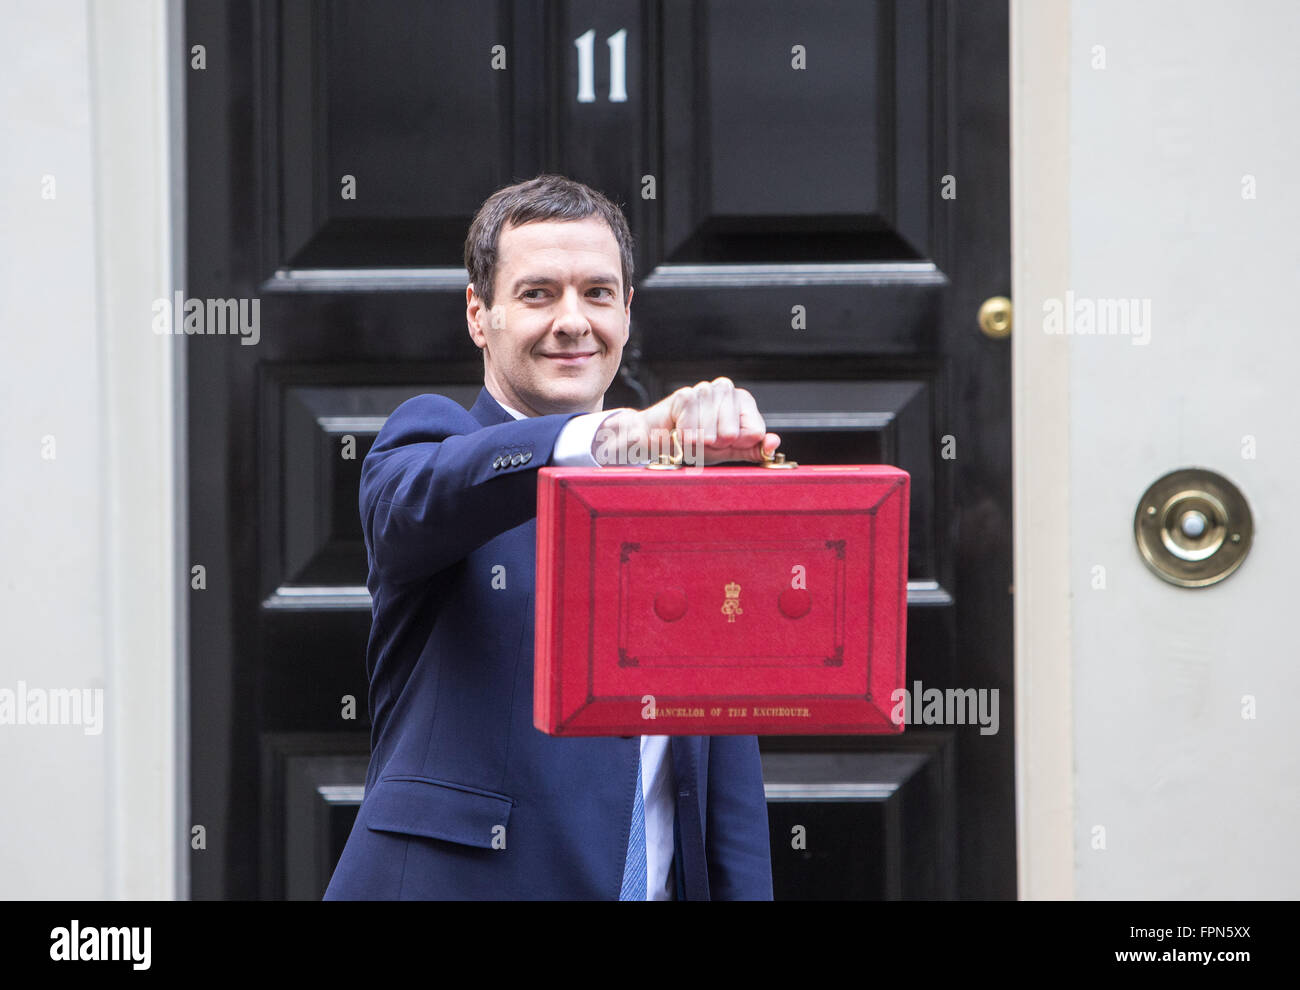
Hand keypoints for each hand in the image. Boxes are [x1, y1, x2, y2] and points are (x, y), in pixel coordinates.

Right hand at [594, 378, 779, 465]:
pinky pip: (693, 427)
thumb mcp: (731, 450)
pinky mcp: (685, 394)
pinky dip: (686, 437)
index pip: (755, 432)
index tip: (723, 442)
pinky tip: (680, 431)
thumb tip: (774, 443)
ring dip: (699, 443)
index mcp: (743, 400)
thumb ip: (754, 449)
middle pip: (733, 433)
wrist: (660, 440)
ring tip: (692, 436)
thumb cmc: (697, 443)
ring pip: (713, 432)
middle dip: (716, 445)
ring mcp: (705, 389)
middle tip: (704, 439)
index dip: (737, 445)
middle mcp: (726, 389)